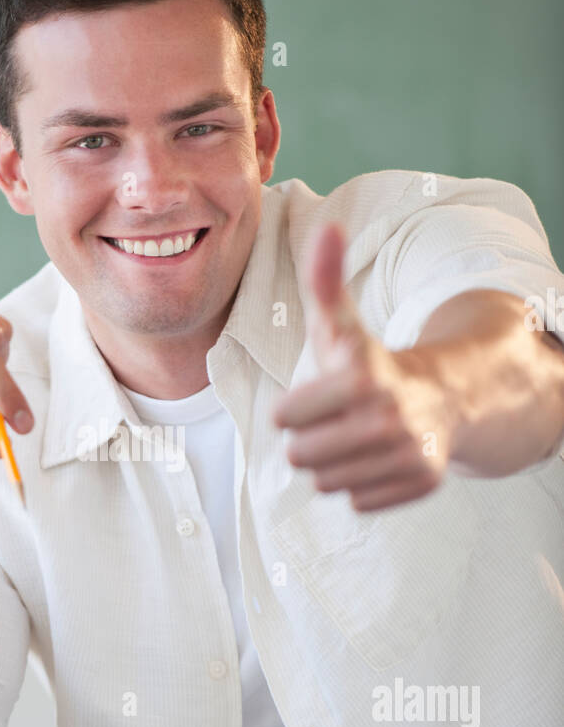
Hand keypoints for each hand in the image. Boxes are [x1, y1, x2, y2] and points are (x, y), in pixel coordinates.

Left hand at [272, 223, 453, 510]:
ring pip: (325, 483)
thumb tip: (327, 226)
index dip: (291, 409)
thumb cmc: (369, 363)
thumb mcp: (341, 323)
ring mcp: (407, 452)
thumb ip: (323, 279)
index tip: (315, 396)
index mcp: (361, 376)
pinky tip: (378, 459)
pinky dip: (362, 485)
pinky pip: (357, 501)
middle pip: (301, 456)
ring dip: (332, 465)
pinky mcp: (421, 482)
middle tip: (334, 421)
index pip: (284, 417)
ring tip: (355, 439)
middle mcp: (388, 417)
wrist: (442, 397)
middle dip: (309, 440)